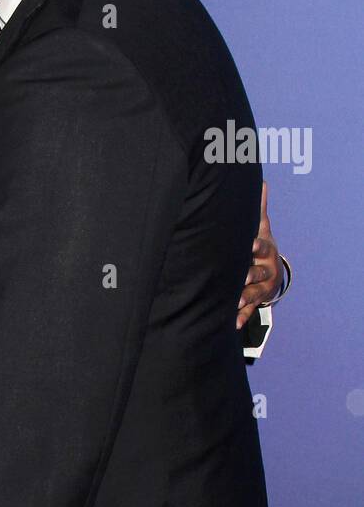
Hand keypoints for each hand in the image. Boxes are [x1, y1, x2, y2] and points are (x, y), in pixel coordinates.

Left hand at [237, 181, 282, 329]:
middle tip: (241, 277)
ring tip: (236, 301)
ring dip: (246, 297)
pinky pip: (249, 310)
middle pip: (259, 272)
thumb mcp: (261, 228)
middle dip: (250, 274)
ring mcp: (261, 286)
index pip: (261, 247)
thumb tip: (263, 181)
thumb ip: (259, 209)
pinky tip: (232, 324)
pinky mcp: (255, 301)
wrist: (273, 271)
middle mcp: (265, 269)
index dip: (256, 246)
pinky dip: (241, 317)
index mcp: (265, 250)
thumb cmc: (260, 246)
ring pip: (254, 292)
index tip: (250, 245)